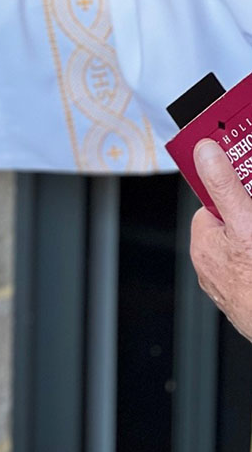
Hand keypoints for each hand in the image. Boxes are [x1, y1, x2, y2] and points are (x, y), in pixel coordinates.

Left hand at [191, 137, 251, 341]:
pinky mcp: (250, 299)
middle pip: (237, 223)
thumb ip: (224, 185)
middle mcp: (215, 266)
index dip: (235, 189)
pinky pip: (249, 266)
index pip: (215, 202)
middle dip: (249, 212)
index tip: (248, 177)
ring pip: (247, 244)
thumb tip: (204, 152)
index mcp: (205, 244)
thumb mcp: (244, 222)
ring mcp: (236, 285)